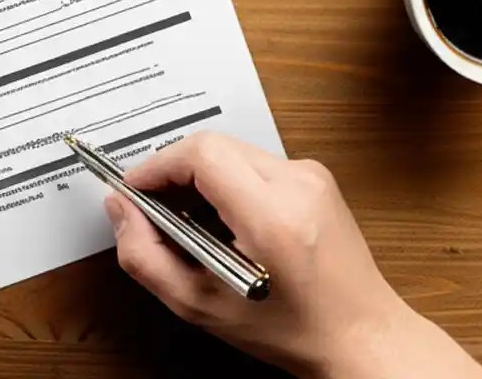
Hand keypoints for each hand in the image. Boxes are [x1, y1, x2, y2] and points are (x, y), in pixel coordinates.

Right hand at [105, 133, 481, 378]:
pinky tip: (225, 223)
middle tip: (156, 211)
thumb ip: (146, 257)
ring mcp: (311, 175)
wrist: (360, 335)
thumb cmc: (292, 329)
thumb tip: (121, 210)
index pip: (201, 154)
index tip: (136, 190)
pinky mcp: (315, 176)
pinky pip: (254, 162)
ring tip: (193, 225)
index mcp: (272, 216)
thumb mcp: (200, 306)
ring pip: (231, 151)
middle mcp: (297, 184)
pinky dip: (227, 183)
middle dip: (174, 172)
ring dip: (200, 179)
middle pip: (212, 146)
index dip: (158, 166)